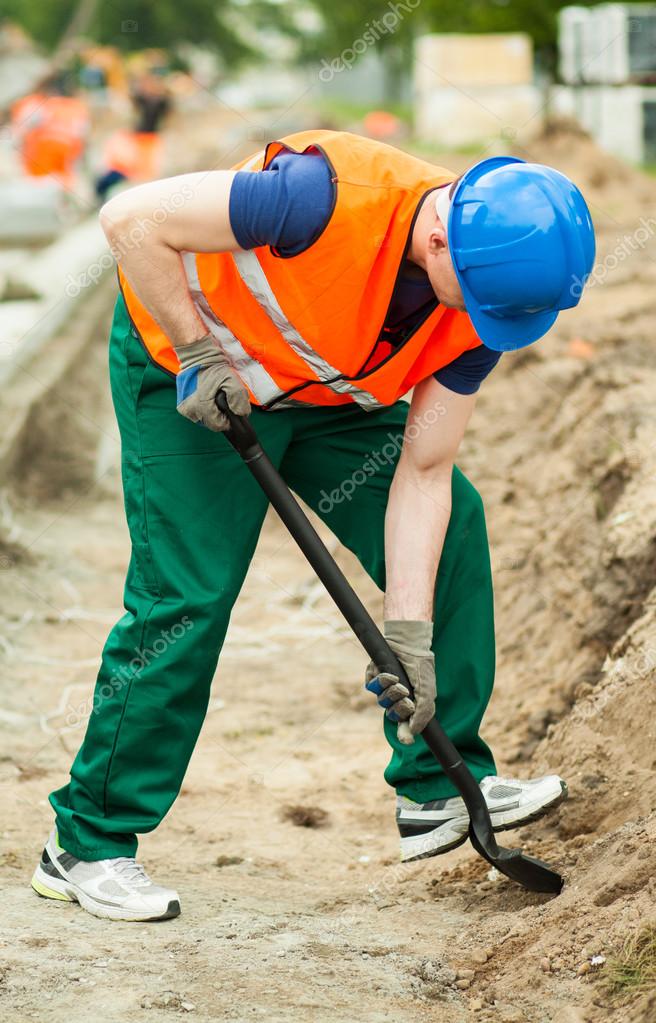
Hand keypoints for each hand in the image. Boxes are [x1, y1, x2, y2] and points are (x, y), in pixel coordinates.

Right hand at [175, 334, 249, 430]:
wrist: (198, 355)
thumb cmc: (214, 367)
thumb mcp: (232, 379)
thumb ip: (239, 398)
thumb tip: (240, 413)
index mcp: (201, 405)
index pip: (218, 426)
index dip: (227, 420)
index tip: (230, 408)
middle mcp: (190, 409)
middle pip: (210, 424)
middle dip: (219, 416)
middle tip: (222, 400)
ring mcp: (184, 408)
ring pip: (203, 420)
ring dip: (211, 413)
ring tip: (213, 397)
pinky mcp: (181, 405)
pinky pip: (196, 414)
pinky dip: (202, 409)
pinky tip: (206, 398)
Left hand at [365, 620, 435, 744]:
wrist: (410, 644)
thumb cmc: (421, 666)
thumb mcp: (428, 691)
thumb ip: (423, 713)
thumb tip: (413, 732)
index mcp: (410, 703)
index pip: (404, 723)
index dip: (404, 732)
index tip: (407, 740)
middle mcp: (396, 698)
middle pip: (392, 715)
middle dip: (399, 710)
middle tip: (407, 700)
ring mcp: (384, 688)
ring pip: (381, 701)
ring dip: (391, 694)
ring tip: (400, 684)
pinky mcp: (373, 676)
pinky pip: (372, 686)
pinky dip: (381, 682)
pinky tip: (391, 675)